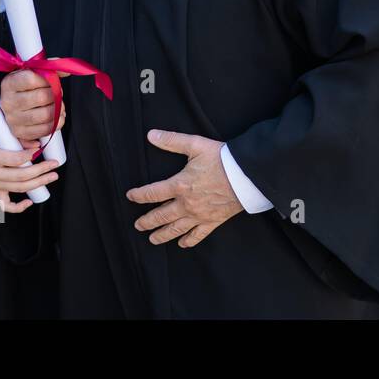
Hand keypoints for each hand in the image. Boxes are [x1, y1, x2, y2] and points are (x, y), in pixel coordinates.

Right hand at [0, 69, 65, 147]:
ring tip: (60, 106)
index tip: (51, 80)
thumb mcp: (32, 72)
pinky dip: (57, 123)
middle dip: (56, 95)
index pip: (31, 79)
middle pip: (42, 97)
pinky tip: (57, 117)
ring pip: (46, 115)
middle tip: (58, 94)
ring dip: (59, 110)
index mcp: (9, 84)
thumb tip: (66, 70)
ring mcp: (13, 119)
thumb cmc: (25, 87)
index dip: (47, 79)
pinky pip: (45, 129)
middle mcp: (8, 102)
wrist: (14, 104)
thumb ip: (48, 67)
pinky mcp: (20, 133)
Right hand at [0, 134, 58, 213]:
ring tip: (51, 176)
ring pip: (19, 188)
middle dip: (41, 171)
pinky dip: (18, 207)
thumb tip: (36, 145)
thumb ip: (16, 140)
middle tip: (54, 165)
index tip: (41, 150)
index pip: (15, 159)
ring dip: (38, 184)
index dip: (31, 155)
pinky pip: (5, 205)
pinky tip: (29, 202)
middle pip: (21, 176)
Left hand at [126, 129, 243, 247]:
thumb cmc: (223, 159)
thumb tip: (151, 135)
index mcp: (179, 185)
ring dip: (162, 235)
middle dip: (147, 221)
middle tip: (138, 225)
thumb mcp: (196, 145)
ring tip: (152, 239)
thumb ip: (172, 140)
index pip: (152, 193)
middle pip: (160, 216)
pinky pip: (197, 235)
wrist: (247, 175)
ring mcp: (199, 215)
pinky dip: (188, 241)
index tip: (131, 196)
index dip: (139, 195)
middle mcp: (186, 204)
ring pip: (175, 229)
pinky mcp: (213, 221)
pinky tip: (182, 243)